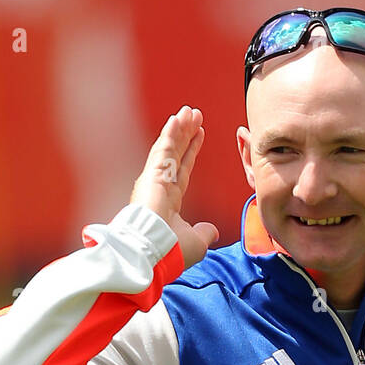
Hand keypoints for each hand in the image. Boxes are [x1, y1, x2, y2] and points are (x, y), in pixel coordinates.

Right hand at [130, 106, 218, 269]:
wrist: (155, 254)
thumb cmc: (172, 251)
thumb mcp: (196, 242)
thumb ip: (204, 232)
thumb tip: (212, 230)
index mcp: (169, 202)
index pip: (183, 170)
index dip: (191, 152)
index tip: (199, 135)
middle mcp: (160, 189)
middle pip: (176, 154)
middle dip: (186, 134)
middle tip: (194, 115)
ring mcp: (154, 181)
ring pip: (169, 149)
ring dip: (179, 129)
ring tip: (189, 111)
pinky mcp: (152, 176)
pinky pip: (163, 151)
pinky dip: (170, 134)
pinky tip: (177, 119)